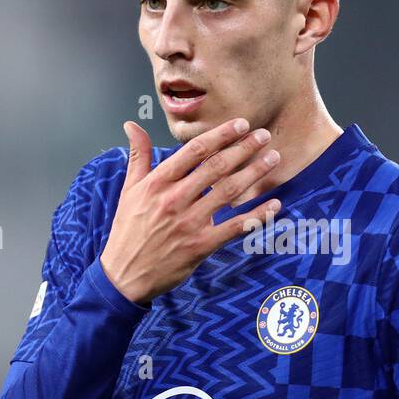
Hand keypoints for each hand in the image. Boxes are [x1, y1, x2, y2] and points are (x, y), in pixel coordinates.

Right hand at [99, 118, 281, 304]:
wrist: (124, 275)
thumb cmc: (128, 231)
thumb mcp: (128, 190)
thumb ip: (138, 155)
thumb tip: (131, 124)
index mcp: (157, 183)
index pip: (194, 151)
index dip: (220, 135)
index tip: (241, 124)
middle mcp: (174, 200)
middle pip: (216, 167)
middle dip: (244, 148)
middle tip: (265, 135)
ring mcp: (189, 224)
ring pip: (229, 192)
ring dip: (254, 173)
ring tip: (274, 159)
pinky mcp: (201, 246)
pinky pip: (235, 227)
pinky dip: (256, 216)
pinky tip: (274, 204)